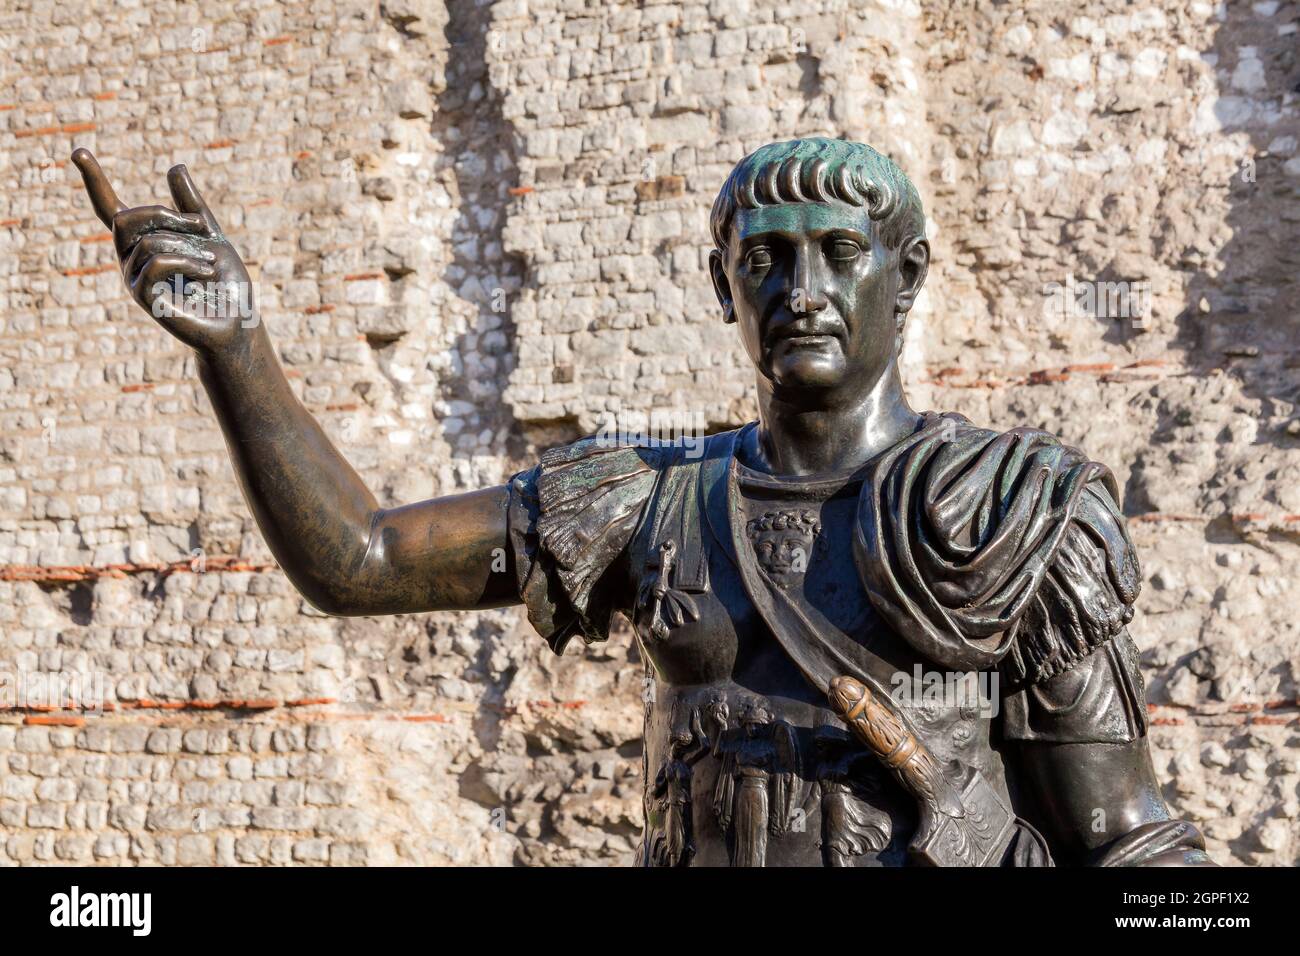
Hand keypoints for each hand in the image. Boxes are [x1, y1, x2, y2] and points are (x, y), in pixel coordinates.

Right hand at [71, 148, 257, 354]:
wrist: (237, 319)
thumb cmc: (223, 281)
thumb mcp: (208, 235)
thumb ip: (190, 206)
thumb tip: (174, 166)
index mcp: (142, 241)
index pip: (109, 208)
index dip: (94, 180)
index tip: (77, 150)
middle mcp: (130, 258)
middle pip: (125, 218)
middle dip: (164, 215)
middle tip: (202, 226)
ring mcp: (133, 279)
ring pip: (147, 242)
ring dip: (187, 246)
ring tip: (212, 263)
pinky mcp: (143, 297)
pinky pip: (154, 263)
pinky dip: (186, 262)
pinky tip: (207, 272)